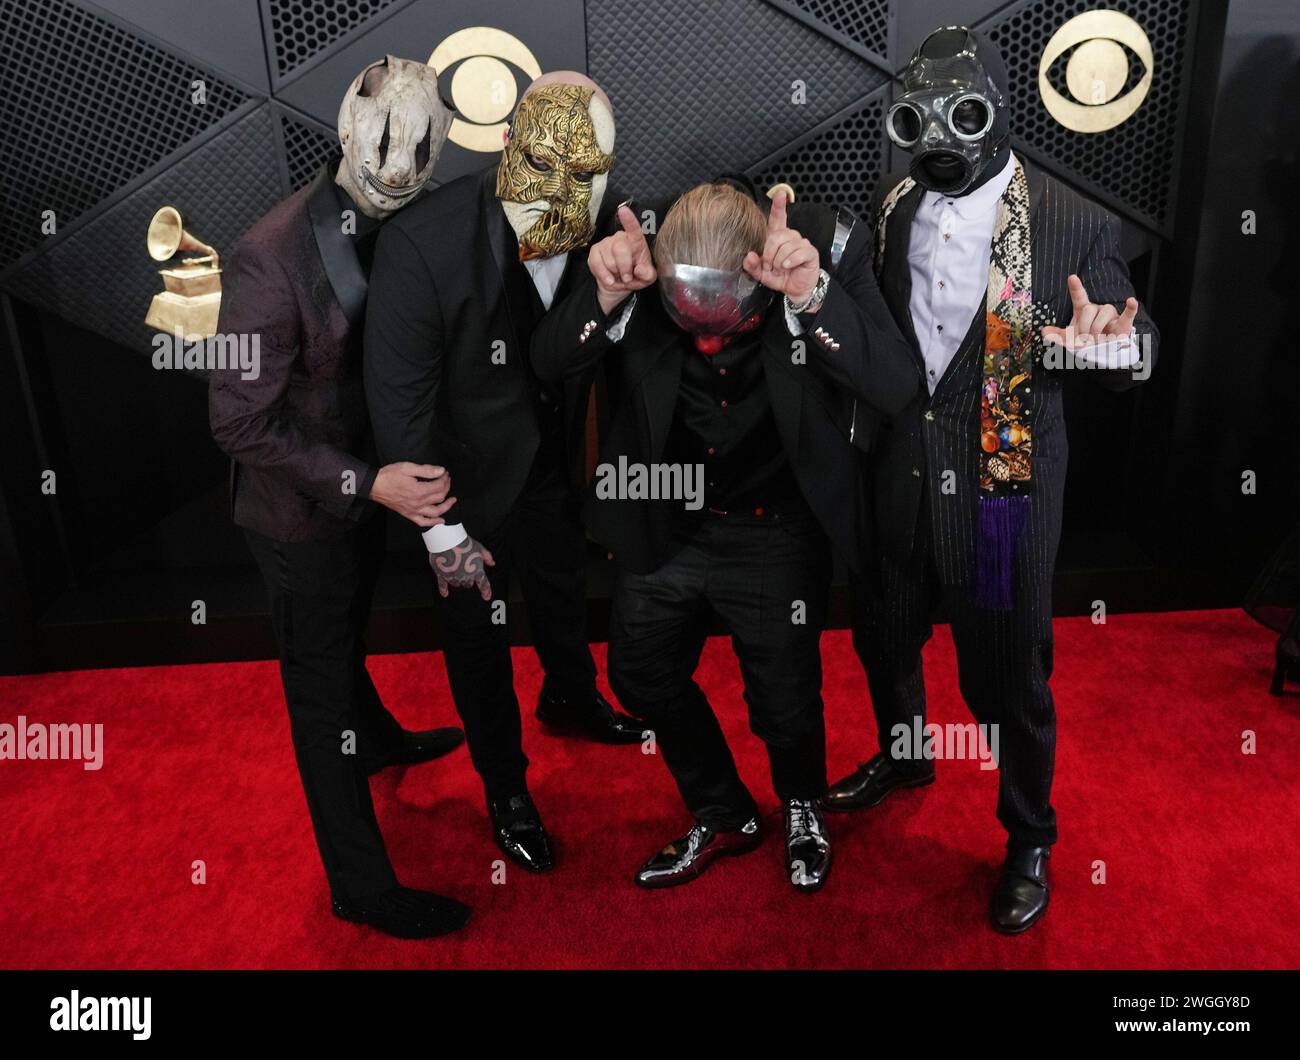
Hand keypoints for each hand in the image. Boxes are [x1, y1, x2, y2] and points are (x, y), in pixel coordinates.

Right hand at [370, 462, 455, 526]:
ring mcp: (414, 510)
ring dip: (446, 506)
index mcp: (419, 490)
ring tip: (453, 500)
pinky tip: (441, 520)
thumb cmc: (389, 476)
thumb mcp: (407, 468)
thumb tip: (441, 471)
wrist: (375, 486)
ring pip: (436, 512)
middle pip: (439, 497)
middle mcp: (418, 503)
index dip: (444, 478)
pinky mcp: (409, 515)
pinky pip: (423, 522)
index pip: (439, 485)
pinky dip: (433, 522)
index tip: (445, 473)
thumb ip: (426, 470)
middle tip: (447, 480)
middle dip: (446, 487)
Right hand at [430, 536, 494, 600]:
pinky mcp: (441, 575)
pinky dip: (444, 590)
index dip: (486, 591)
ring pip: (457, 584)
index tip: (486, 596)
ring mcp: (453, 577)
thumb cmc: (465, 543)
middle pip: (468, 584)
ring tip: (456, 568)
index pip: (483, 584)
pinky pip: (443, 586)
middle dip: (468, 579)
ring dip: (458, 580)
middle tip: (465, 568)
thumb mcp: (480, 548)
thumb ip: (487, 557)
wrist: (448, 540)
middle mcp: (465, 576)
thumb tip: (492, 563)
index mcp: (477, 571)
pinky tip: (445, 594)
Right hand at [588, 204, 655, 314]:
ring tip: (618, 276)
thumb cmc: (635, 276)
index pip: (633, 229)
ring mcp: (606, 243)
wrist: (618, 285)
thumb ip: (647, 274)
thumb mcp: (647, 277)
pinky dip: (604, 276)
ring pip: (609, 260)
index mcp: (636, 241)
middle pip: (620, 250)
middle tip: (627, 277)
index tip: (623, 210)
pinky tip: (609, 279)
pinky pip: (597, 264)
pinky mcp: (595, 251)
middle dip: (624, 268)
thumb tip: (639, 270)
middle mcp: (620, 238)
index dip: (629, 220)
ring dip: (615, 274)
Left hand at [742, 190, 819, 304]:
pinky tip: (788, 266)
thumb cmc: (780, 277)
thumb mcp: (762, 274)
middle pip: (777, 236)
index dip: (779, 206)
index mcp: (778, 238)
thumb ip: (752, 266)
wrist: (795, 290)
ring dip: (779, 260)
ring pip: (786, 246)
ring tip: (781, 268)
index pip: (778, 218)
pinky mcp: (810, 252)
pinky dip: (791, 261)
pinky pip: (799, 252)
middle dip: (770, 254)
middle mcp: (790, 237)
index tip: (780, 194)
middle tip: (770, 266)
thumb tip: (749, 256)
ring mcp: (801, 244)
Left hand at [1040, 274, 1138, 349]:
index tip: (1072, 278)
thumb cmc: (1084, 342)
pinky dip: (1131, 308)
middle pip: (1090, 308)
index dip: (1076, 287)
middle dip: (1084, 325)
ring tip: (1095, 339)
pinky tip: (1131, 301)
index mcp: (1083, 311)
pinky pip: (1128, 313)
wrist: (1100, 354)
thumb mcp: (1068, 339)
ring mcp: (1111, 316)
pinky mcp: (1123, 324)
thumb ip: (1056, 335)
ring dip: (1097, 326)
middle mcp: (1097, 310)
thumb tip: (1044, 332)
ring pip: (1105, 311)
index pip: (1079, 296)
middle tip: (1083, 338)